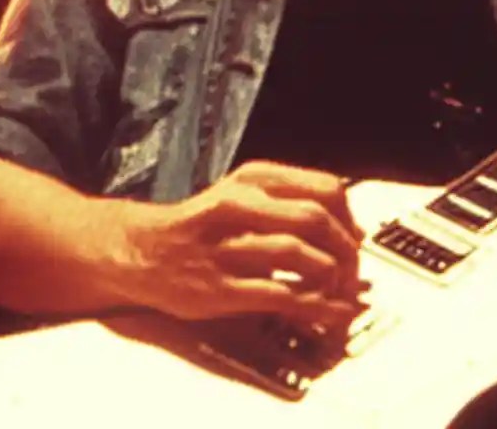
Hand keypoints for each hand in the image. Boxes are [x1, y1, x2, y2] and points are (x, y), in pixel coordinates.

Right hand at [123, 160, 367, 326]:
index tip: (356, 238)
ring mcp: (227, 248)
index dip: (350, 218)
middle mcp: (240, 207)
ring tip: (340, 293)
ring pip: (300, 254)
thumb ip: (293, 206)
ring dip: (333, 279)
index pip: (324, 189)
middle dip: (345, 250)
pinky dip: (317, 307)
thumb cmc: (198, 226)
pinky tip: (332, 314)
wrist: (140, 251)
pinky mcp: (220, 288)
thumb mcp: (244, 197)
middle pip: (316, 220)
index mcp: (253, 180)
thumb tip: (352, 231)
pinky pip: (282, 295)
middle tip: (352, 271)